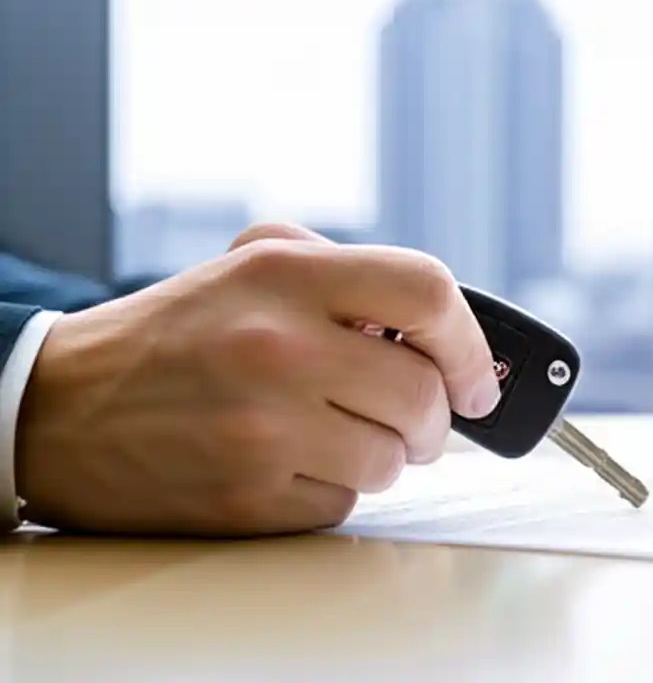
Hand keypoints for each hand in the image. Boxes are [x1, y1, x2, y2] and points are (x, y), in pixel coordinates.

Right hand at [14, 224, 499, 534]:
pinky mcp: (247, 497)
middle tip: (416, 419)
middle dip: (435, 418)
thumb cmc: (172, 336)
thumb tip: (440, 328)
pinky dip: (333, 488)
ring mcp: (262, 428)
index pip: (428, 293)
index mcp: (285, 274)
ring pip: (392, 460)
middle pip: (424, 394)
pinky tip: (290, 462)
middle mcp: (278, 346)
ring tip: (337, 434)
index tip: (479, 379)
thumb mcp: (250, 266)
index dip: (471, 342)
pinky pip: (343, 502)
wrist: (58, 407)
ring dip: (384, 455)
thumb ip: (347, 278)